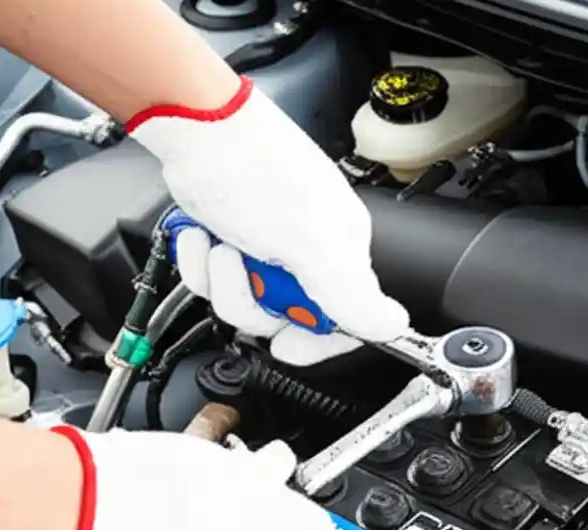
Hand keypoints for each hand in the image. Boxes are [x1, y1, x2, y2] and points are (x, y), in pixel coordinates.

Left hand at [127, 77, 408, 365]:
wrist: (195, 127)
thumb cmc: (252, 166)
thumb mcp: (308, 242)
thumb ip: (349, 293)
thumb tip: (392, 324)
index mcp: (341, 250)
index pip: (345, 319)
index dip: (316, 340)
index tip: (286, 346)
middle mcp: (309, 249)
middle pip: (285, 315)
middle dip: (252, 301)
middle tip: (246, 270)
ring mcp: (269, 244)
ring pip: (245, 298)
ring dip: (220, 279)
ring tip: (220, 244)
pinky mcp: (235, 236)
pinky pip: (217, 277)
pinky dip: (201, 261)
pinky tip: (202, 235)